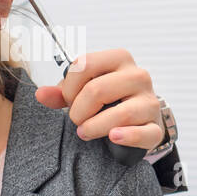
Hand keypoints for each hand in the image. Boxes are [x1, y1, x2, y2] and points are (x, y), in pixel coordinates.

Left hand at [35, 49, 164, 149]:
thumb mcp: (84, 90)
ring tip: (85, 132)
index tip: (68, 100)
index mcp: (119, 58)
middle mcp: (138, 75)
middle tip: (76, 120)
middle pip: (97, 89)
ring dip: (94, 127)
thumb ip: (61, 92)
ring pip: (120, 113)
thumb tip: (40, 94)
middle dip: (79, 110)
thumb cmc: (109, 100)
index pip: (84, 64)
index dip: (69, 87)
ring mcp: (150, 101)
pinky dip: (126, 136)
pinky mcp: (156, 127)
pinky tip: (113, 137)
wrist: (139, 118)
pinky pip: (143, 133)